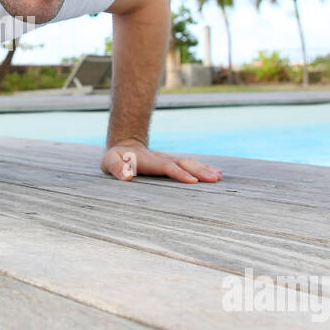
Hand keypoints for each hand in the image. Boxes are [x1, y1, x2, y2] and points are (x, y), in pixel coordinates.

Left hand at [100, 139, 222, 183]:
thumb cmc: (115, 159)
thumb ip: (117, 168)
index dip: (180, 174)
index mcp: (150, 161)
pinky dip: (204, 168)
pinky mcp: (172, 163)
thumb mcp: (110, 163)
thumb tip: (127, 175)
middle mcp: (163, 159)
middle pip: (184, 164)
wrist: (122, 147)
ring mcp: (169, 160)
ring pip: (190, 163)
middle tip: (216, 179)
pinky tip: (217, 173)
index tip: (193, 182)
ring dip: (205, 169)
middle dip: (200, 171)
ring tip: (220, 176)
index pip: (167, 167)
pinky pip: (190, 165)